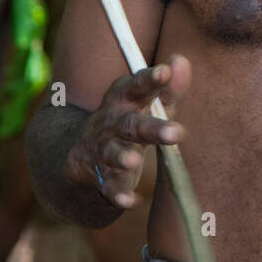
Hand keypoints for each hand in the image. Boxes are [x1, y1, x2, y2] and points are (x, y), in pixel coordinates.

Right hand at [65, 55, 189, 210]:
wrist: (79, 153)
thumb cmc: (127, 121)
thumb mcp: (145, 102)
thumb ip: (168, 88)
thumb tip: (182, 61)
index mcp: (123, 100)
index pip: (135, 86)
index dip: (149, 79)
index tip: (165, 71)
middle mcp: (111, 123)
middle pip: (131, 124)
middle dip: (152, 128)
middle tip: (178, 132)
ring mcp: (103, 150)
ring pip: (113, 154)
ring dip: (122, 157)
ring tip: (134, 161)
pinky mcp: (100, 178)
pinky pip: (108, 187)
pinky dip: (118, 194)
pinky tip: (131, 201)